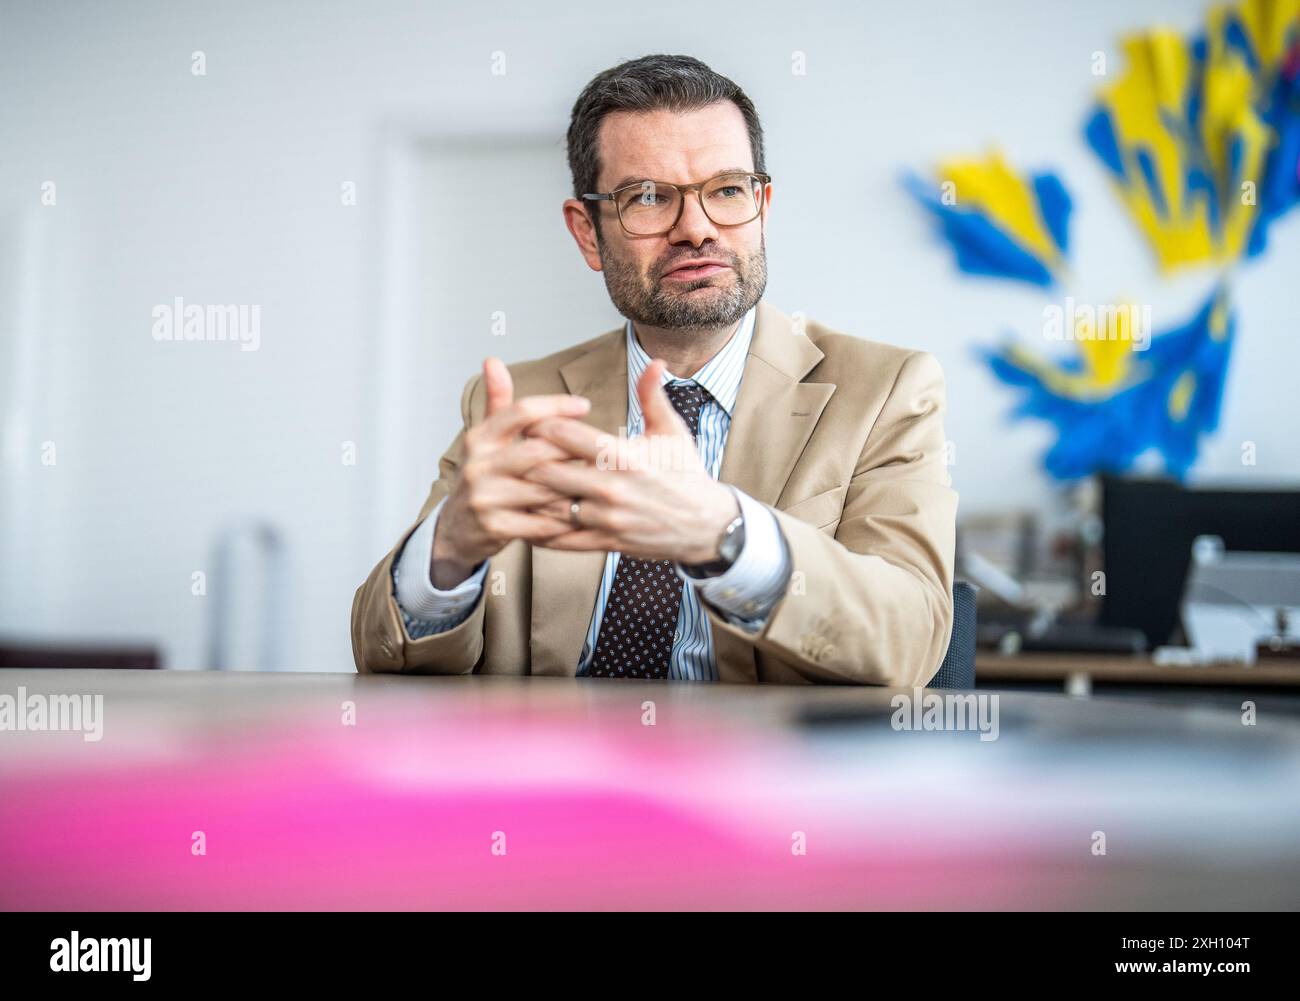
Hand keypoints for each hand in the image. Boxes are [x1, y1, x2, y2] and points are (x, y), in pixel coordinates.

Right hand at [432, 358, 589, 587]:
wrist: (456, 528)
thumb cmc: (483, 476)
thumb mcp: (484, 438)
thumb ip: (496, 401)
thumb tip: (492, 359)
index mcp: (480, 438)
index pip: (521, 412)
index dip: (555, 406)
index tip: (585, 405)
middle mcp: (479, 465)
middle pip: (536, 449)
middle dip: (572, 449)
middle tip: (603, 448)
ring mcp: (485, 497)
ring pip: (542, 487)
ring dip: (573, 485)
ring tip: (600, 479)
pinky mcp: (494, 527)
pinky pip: (539, 523)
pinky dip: (563, 519)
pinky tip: (583, 513)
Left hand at [524, 359, 740, 562]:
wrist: (707, 525)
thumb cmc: (686, 473)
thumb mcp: (672, 431)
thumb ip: (653, 395)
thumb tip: (653, 361)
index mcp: (624, 455)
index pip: (566, 435)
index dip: (541, 425)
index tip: (529, 421)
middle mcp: (612, 487)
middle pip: (548, 471)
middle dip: (528, 460)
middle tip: (513, 452)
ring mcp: (608, 518)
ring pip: (550, 506)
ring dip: (531, 495)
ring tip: (514, 484)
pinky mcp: (606, 542)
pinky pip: (562, 539)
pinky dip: (540, 530)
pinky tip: (527, 517)